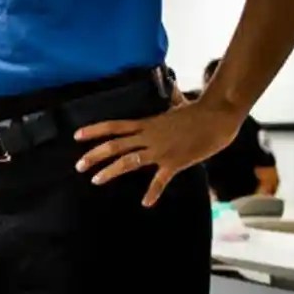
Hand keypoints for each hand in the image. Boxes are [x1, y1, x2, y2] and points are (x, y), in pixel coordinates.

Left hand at [74, 99, 243, 206]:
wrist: (217, 116)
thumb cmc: (199, 110)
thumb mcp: (177, 104)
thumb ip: (170, 101)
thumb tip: (172, 90)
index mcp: (147, 123)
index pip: (114, 126)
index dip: (94, 130)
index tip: (76, 136)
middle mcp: (149, 136)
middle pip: (115, 145)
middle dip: (94, 155)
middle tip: (78, 166)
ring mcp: (160, 150)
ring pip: (129, 161)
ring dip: (110, 171)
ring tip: (95, 180)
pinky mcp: (175, 162)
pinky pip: (160, 180)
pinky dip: (153, 192)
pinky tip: (146, 203)